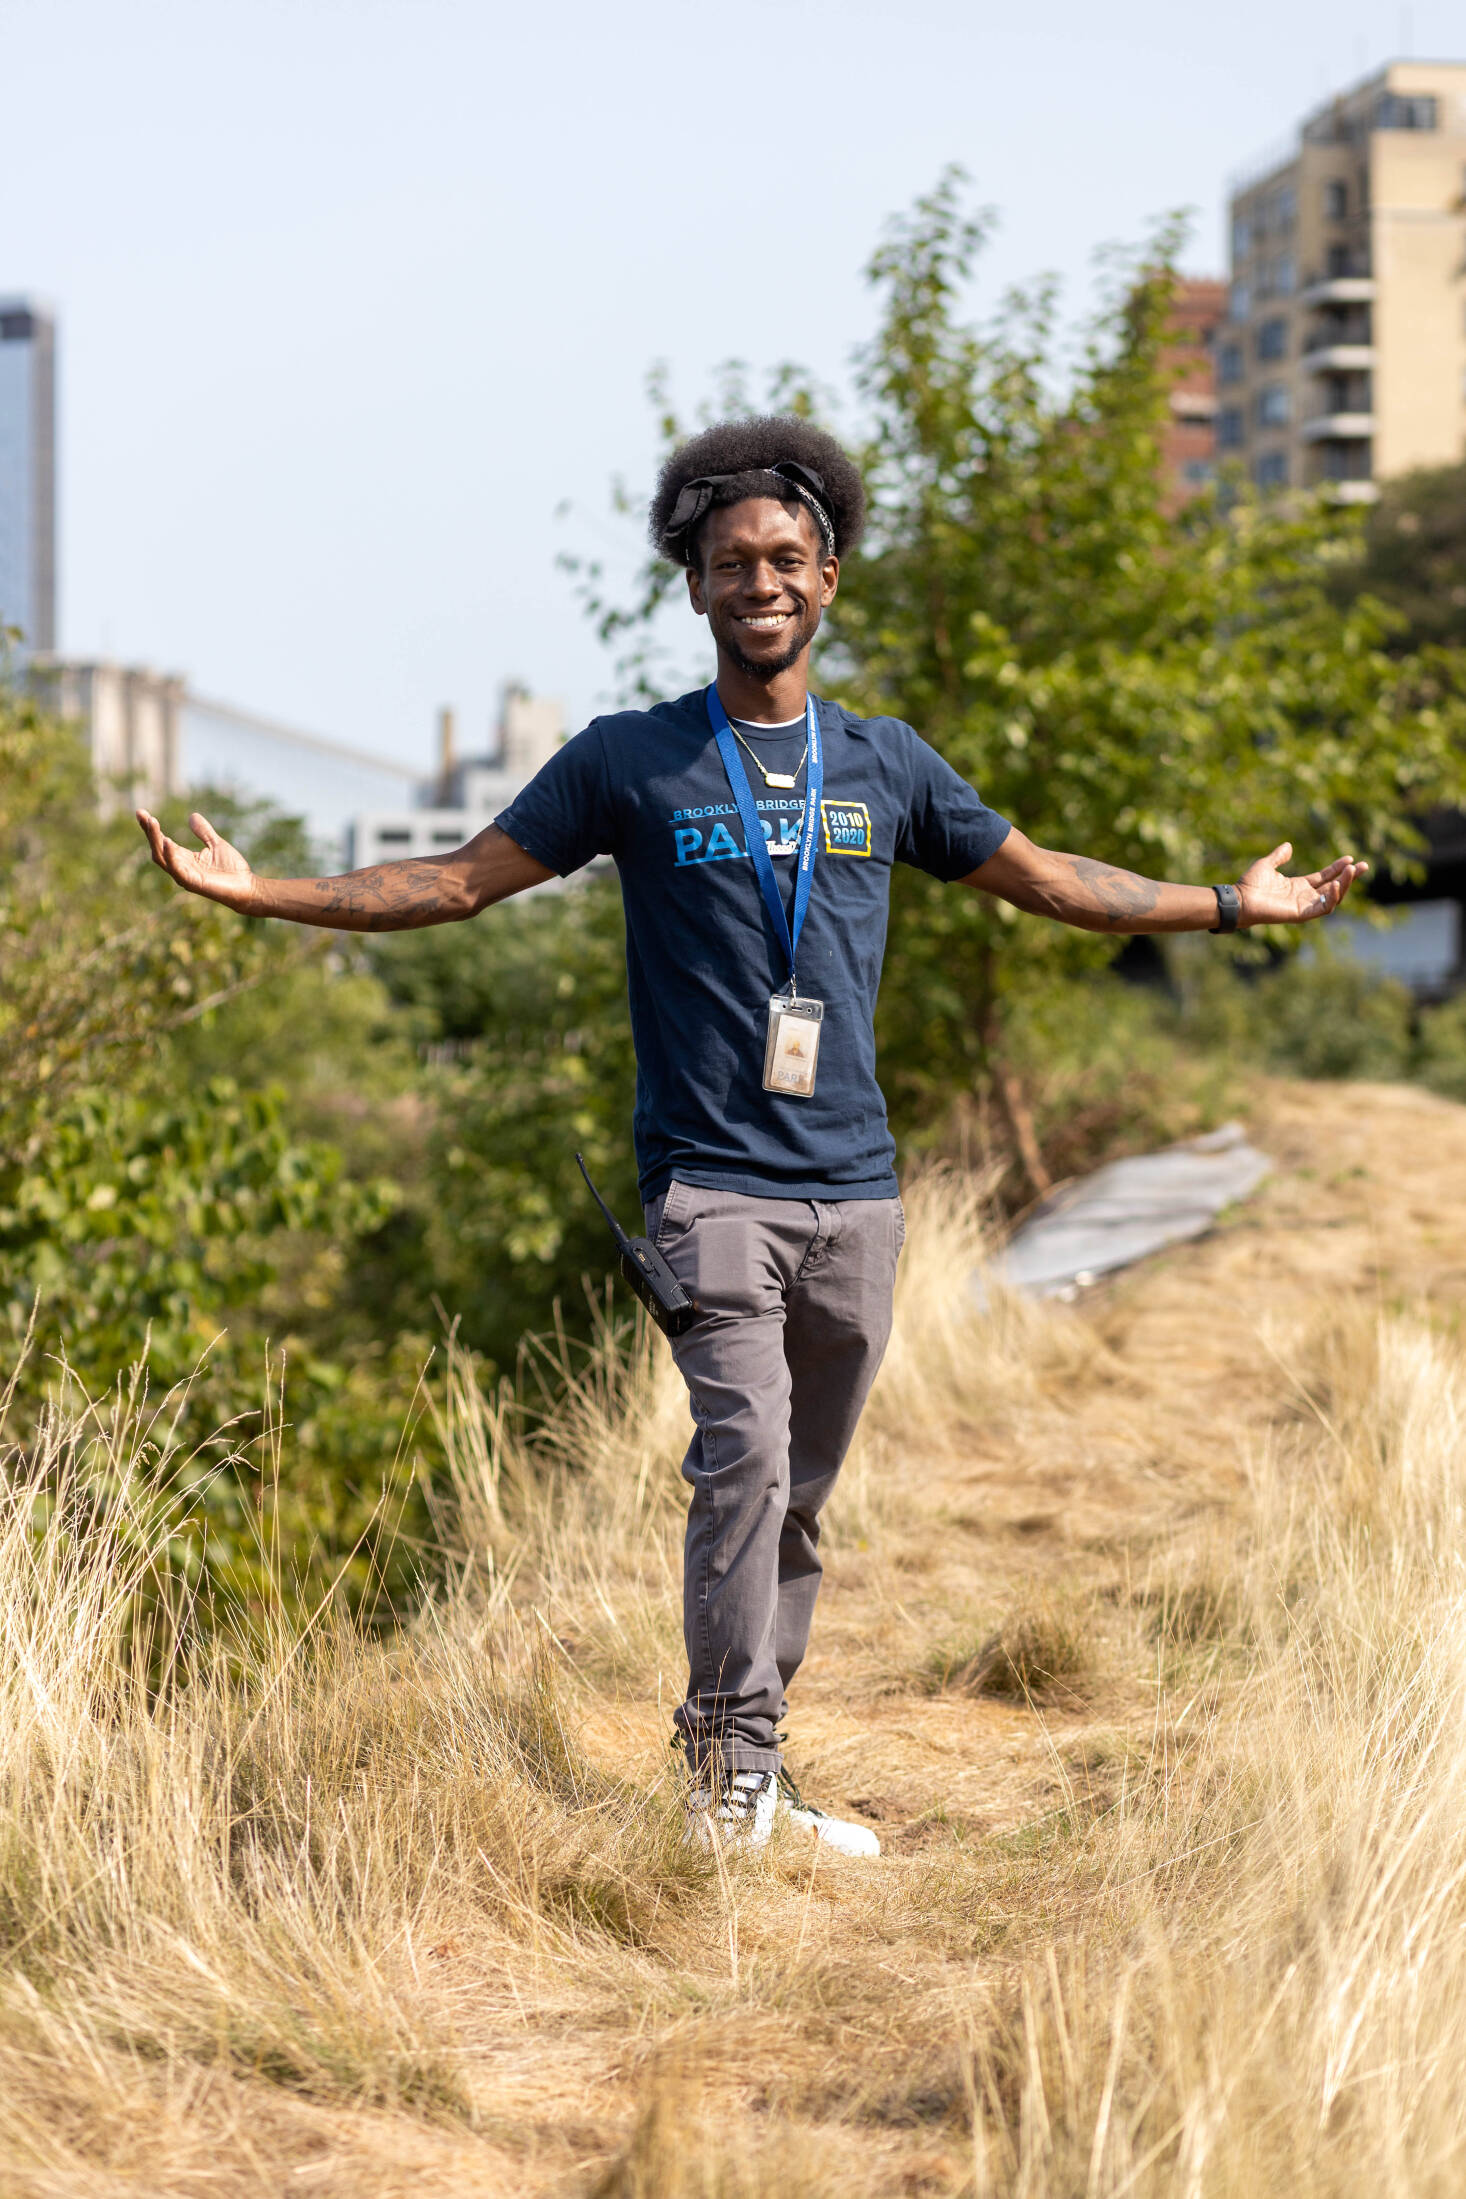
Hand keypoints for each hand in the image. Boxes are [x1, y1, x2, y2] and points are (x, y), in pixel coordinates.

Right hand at [136, 809, 257, 910]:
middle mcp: (180, 867)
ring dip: (156, 840)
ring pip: (162, 858)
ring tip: (152, 822)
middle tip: (142, 815)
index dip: (151, 828)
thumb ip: (204, 832)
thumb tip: (192, 816)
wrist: (248, 886)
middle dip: (149, 832)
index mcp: (184, 858)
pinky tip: (167, 841)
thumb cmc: (232, 869)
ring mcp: (185, 876)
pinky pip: (177, 869)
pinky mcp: (193, 883)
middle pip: (157, 849)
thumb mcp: (216, 844)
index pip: (162, 842)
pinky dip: (171, 856)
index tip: (141, 812)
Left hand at [1237, 843, 1368, 927]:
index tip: (1350, 858)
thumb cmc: (1250, 884)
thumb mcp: (1267, 865)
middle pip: (1334, 886)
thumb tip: (1288, 845)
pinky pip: (1323, 908)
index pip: (1324, 876)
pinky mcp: (1302, 914)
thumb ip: (1279, 856)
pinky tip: (1336, 884)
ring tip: (1352, 871)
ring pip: (1333, 897)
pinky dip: (1332, 897)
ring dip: (1344, 885)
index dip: (1337, 868)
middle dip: (1350, 877)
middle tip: (1364, 865)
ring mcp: (1304, 906)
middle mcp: (1305, 896)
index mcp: (1299, 886)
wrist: (1240, 898)